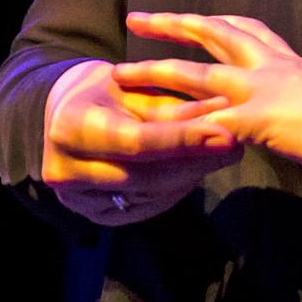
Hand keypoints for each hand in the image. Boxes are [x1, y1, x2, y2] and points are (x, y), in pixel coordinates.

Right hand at [42, 59, 240, 225]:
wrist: (63, 116)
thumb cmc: (104, 90)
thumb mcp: (133, 84)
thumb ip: (171, 104)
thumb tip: (224, 112)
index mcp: (71, 127)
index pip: (137, 141)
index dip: (184, 140)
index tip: (226, 134)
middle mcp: (67, 171)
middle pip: (147, 174)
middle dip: (198, 160)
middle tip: (238, 143)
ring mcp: (80, 201)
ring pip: (153, 193)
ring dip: (195, 174)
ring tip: (227, 152)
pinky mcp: (99, 217)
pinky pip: (149, 204)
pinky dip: (180, 186)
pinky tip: (200, 167)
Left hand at [115, 12, 301, 167]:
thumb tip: (301, 104)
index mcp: (286, 58)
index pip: (246, 27)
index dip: (214, 21)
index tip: (193, 17)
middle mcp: (268, 65)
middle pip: (211, 33)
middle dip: (172, 25)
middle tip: (138, 20)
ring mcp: (257, 90)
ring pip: (196, 74)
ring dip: (156, 73)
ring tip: (122, 73)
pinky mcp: (251, 120)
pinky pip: (204, 122)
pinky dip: (178, 126)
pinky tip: (151, 130)